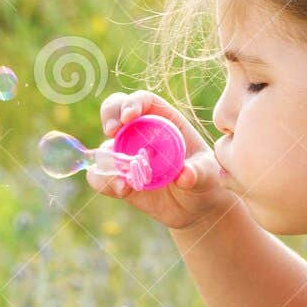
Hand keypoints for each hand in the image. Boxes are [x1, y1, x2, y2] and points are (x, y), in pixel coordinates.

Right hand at [87, 91, 232, 230]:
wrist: (195, 205)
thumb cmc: (204, 179)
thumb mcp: (207, 173)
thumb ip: (199, 171)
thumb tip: (185, 175)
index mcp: (163, 120)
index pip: (142, 100)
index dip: (132, 103)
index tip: (129, 117)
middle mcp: (139, 133)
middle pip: (114, 112)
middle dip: (109, 116)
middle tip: (112, 131)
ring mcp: (125, 154)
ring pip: (104, 148)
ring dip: (108, 161)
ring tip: (125, 181)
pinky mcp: (117, 177)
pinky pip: (99, 175)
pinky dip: (105, 181)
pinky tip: (123, 190)